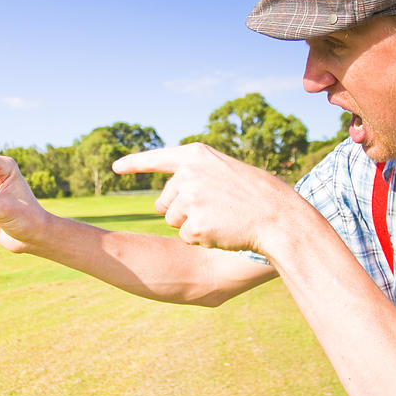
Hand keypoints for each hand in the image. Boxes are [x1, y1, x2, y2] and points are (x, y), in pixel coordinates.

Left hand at [112, 142, 315, 253]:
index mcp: (196, 155)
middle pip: (164, 202)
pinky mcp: (193, 226)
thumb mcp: (226, 171)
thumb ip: (197, 175)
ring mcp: (189, 200)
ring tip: (223, 218)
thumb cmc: (257, 195)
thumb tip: (165, 202)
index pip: (157, 158)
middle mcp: (187, 174)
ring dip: (192, 225)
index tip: (117, 168)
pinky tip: (223, 231)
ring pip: (173, 221)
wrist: (278, 217)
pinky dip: (201, 240)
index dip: (135, 163)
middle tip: (215, 209)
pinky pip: (185, 238)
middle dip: (181, 211)